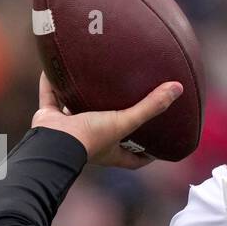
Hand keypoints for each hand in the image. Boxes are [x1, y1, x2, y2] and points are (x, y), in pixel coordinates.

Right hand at [30, 71, 183, 168]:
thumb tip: (177, 88)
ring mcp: (68, 131)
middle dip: (115, 122)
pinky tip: (53, 67)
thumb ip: (150, 106)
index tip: (159, 146)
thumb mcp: (126, 122)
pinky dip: (50, 83)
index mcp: (110, 151)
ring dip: (81, 99)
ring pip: (76, 112)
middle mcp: (90, 142)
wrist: (53, 143)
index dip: (147, 154)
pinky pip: (49, 97)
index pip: (134, 159)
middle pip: (107, 133)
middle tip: (128, 107)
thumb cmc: (90, 139)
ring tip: (92, 83)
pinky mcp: (49, 119)